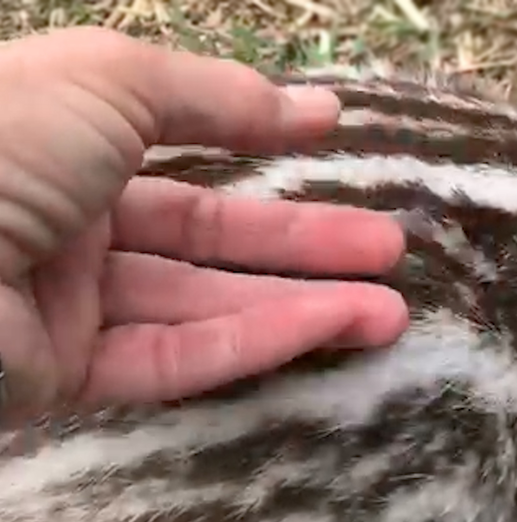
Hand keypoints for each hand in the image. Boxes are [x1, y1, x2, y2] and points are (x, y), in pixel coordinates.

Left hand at [0, 27, 408, 419]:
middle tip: (389, 245)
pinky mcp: (61, 379)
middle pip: (206, 237)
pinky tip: (331, 327)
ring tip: (391, 308)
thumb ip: (215, 95)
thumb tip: (312, 109)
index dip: (258, 140)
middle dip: (304, 242)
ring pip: (201, 306)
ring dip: (301, 306)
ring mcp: (60, 306)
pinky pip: (174, 359)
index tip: (334, 138)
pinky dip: (257, 343)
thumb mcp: (112, 81)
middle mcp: (62, 223)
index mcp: (60, 143)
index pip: (177, 148)